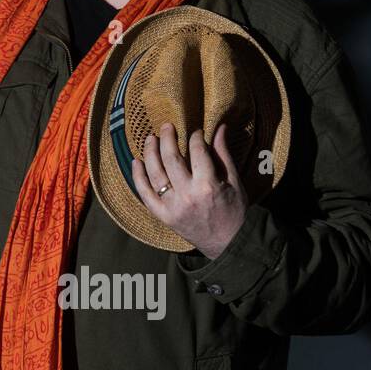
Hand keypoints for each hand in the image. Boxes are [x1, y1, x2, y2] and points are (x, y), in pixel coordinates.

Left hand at [131, 122, 247, 257]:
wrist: (228, 244)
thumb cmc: (235, 210)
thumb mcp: (234, 181)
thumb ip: (223, 154)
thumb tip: (220, 127)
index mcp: (208, 185)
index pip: (197, 152)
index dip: (195, 137)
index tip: (196, 132)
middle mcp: (188, 195)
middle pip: (171, 158)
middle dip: (168, 138)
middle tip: (166, 126)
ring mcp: (172, 207)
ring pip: (155, 174)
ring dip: (150, 153)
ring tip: (150, 138)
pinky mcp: (163, 216)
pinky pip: (145, 194)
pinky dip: (138, 177)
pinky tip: (136, 162)